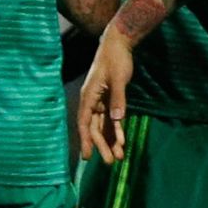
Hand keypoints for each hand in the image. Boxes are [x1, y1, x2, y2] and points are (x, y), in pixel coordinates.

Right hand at [76, 32, 134, 163]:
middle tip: (109, 162)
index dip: (86, 140)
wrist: (118, 45)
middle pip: (94, 127)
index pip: (85, 122)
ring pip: (103, 126)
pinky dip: (117, 130)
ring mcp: (101, 101)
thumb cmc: (115, 59)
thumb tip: (117, 119)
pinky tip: (122, 142)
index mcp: (89, 95)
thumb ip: (118, 99)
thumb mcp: (118, 78)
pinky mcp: (110, 100)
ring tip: (118, 157)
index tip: (87, 156)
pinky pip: (111, 119)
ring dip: (110, 141)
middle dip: (101, 145)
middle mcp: (92, 101)